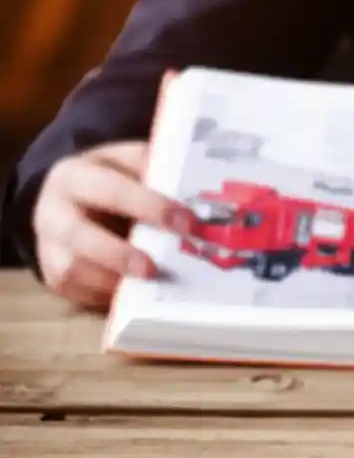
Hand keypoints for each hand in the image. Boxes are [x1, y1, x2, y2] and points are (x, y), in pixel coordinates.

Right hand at [31, 141, 191, 308]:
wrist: (64, 196)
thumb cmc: (108, 178)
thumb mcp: (126, 162)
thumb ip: (155, 170)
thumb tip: (201, 191)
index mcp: (75, 176)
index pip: (111, 190)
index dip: (150, 207)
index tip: (187, 223)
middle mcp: (53, 212)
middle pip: (79, 236)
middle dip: (120, 255)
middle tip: (155, 269)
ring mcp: (48, 247)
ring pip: (72, 270)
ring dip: (113, 281)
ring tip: (149, 284)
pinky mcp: (53, 275)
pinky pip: (76, 292)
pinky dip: (106, 295)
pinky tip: (135, 294)